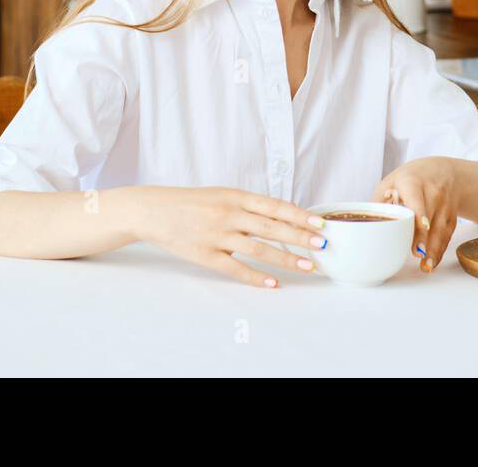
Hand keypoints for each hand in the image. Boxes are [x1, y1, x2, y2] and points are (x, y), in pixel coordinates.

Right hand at [128, 186, 327, 287]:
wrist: (153, 210)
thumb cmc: (192, 203)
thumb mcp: (223, 194)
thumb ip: (250, 205)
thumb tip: (285, 215)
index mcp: (235, 196)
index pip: (275, 206)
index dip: (300, 215)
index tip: (321, 223)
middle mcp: (228, 214)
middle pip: (272, 227)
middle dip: (300, 237)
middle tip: (323, 245)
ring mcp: (216, 236)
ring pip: (258, 250)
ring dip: (286, 259)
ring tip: (308, 266)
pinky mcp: (204, 255)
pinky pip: (235, 269)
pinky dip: (255, 277)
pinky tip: (272, 283)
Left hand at [371, 156, 458, 273]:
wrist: (445, 173)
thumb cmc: (413, 178)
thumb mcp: (392, 180)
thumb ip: (380, 200)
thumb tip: (367, 224)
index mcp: (413, 182)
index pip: (417, 198)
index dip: (421, 211)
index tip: (422, 225)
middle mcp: (432, 193)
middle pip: (430, 217)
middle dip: (425, 236)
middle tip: (417, 253)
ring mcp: (444, 206)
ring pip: (440, 229)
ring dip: (433, 249)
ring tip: (425, 265)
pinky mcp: (451, 218)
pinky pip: (446, 236)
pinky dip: (439, 251)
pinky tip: (431, 263)